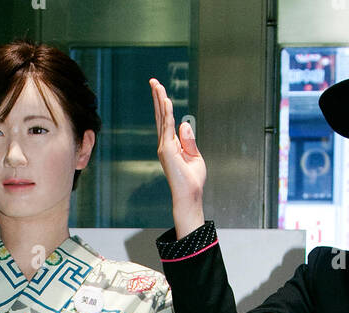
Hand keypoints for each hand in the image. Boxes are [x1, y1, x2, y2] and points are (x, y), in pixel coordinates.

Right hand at [149, 77, 206, 236]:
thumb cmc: (192, 181)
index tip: (160, 91)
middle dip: (157, 98)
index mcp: (171, 146)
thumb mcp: (195, 156)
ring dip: (160, 100)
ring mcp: (164, 147)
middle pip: (160, 116)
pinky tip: (166, 100)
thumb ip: (189, 141)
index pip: (166, 121)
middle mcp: (165, 145)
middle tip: (153, 81)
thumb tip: (184, 124)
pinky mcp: (167, 150)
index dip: (163, 106)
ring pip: (162, 118)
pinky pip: (167, 127)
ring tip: (156, 85)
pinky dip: (167, 113)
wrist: (189, 196)